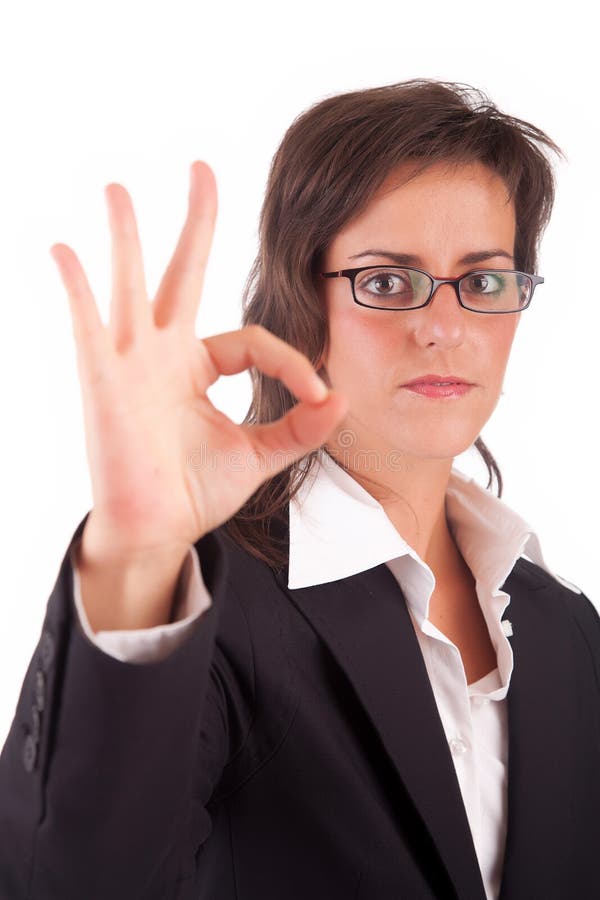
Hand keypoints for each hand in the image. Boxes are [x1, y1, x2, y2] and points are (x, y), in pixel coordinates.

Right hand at [51, 162, 346, 558]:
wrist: (156, 531)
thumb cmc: (195, 492)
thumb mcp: (258, 455)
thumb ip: (300, 428)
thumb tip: (342, 399)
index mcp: (200, 368)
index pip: (254, 341)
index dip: (291, 361)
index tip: (318, 394)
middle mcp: (164, 354)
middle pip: (183, 274)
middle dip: (196, 224)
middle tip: (202, 169)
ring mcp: (131, 362)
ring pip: (132, 285)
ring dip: (127, 237)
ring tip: (119, 189)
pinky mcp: (104, 380)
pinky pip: (89, 325)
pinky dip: (77, 288)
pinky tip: (64, 251)